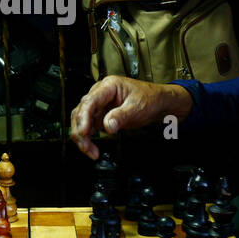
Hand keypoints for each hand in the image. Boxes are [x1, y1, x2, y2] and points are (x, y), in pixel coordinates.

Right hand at [68, 76, 192, 159]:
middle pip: (81, 111)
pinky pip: (88, 126)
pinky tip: (92, 147)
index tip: (84, 132)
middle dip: (80, 131)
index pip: (89, 101)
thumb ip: (121, 116)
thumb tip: (108, 126)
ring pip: (81, 120)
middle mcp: (100, 93)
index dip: (83, 118)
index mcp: (108, 86)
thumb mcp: (137, 107)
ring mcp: (99, 104)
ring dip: (82, 137)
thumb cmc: (149, 98)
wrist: (158, 103)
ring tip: (90, 151)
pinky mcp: (100, 114)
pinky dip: (88, 137)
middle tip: (87, 148)